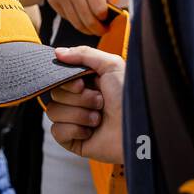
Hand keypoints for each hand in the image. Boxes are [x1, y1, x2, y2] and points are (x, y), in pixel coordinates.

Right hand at [39, 0, 119, 35]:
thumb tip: (115, 5)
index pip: (99, 9)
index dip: (106, 18)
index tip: (109, 19)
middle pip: (88, 20)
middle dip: (98, 30)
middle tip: (103, 31)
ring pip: (76, 23)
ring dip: (87, 30)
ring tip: (93, 29)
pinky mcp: (53, 1)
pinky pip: (67, 18)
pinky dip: (75, 21)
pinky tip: (81, 17)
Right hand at [44, 45, 125, 164]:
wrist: (138, 129)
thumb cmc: (130, 97)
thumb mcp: (111, 65)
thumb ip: (83, 54)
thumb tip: (58, 53)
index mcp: (87, 83)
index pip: (60, 78)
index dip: (68, 82)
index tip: (82, 84)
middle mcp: (80, 101)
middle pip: (55, 94)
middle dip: (79, 99)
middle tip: (100, 103)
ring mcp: (75, 120)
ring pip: (54, 112)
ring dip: (79, 115)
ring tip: (99, 118)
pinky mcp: (74, 140)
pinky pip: (57, 131)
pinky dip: (74, 130)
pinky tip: (90, 132)